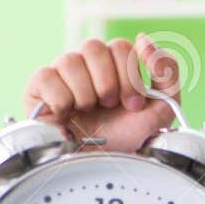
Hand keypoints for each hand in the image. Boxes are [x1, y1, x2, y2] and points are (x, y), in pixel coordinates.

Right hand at [23, 34, 181, 152]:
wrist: (99, 165)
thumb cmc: (127, 137)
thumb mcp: (161, 108)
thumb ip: (166, 72)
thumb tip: (143, 38)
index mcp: (114, 64)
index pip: (120, 46)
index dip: (129, 76)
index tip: (132, 105)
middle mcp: (87, 64)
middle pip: (94, 46)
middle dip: (110, 83)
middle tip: (111, 107)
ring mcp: (62, 73)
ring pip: (71, 59)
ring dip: (87, 94)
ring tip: (88, 112)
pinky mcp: (38, 86)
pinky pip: (47, 76)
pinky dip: (62, 100)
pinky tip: (67, 114)